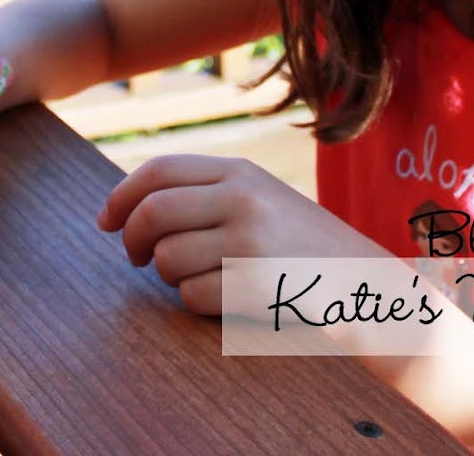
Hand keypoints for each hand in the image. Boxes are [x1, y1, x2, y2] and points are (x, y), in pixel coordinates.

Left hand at [97, 155, 374, 315]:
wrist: (369, 286)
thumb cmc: (303, 248)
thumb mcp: (262, 199)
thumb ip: (207, 192)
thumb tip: (128, 203)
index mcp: (242, 171)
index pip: (158, 169)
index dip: (120, 196)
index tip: (104, 221)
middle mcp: (244, 198)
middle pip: (152, 212)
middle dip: (131, 239)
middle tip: (134, 258)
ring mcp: (250, 241)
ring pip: (167, 259)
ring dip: (170, 277)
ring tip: (200, 278)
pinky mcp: (255, 285)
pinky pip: (192, 297)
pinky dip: (198, 304)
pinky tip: (226, 301)